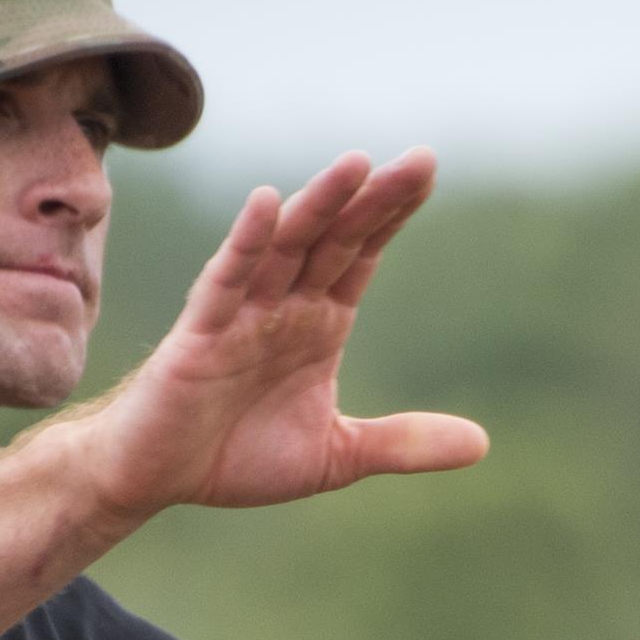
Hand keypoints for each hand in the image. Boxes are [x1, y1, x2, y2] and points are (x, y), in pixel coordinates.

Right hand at [66, 150, 487, 527]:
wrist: (157, 479)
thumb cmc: (235, 456)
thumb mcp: (337, 455)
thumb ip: (403, 443)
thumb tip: (482, 443)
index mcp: (317, 324)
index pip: (360, 256)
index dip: (391, 216)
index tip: (426, 173)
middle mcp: (282, 307)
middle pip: (334, 240)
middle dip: (375, 200)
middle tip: (421, 159)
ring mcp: (240, 314)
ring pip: (285, 248)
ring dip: (319, 206)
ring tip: (357, 164)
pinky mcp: (200, 334)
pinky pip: (226, 281)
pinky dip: (247, 243)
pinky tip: (268, 204)